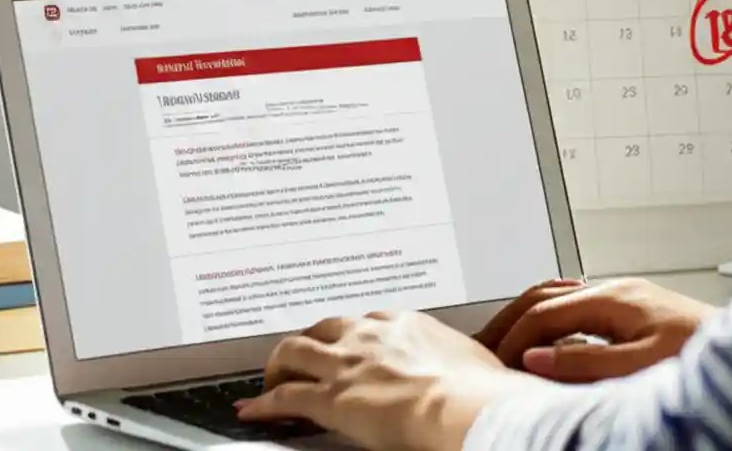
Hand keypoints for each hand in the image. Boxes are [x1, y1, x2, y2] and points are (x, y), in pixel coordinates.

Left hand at [234, 311, 547, 450]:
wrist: (461, 407)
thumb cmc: (478, 390)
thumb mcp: (474, 361)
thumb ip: (461, 362)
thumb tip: (478, 373)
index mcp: (407, 325)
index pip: (369, 321)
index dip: (355, 333)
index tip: (352, 342)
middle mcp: (371, 336)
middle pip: (326, 327)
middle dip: (312, 339)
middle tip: (303, 354)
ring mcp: (347, 364)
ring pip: (296, 352)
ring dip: (280, 364)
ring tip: (271, 375)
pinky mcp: (330, 398)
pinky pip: (285, 397)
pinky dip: (264, 404)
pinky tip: (253, 410)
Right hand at [478, 278, 718, 382]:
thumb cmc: (702, 351)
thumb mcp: (637, 364)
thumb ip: (584, 362)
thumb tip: (536, 358)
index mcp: (612, 297)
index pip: (544, 313)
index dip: (516, 338)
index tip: (497, 360)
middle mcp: (618, 289)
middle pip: (550, 301)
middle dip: (521, 328)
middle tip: (499, 354)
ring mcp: (629, 297)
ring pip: (568, 305)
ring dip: (542, 328)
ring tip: (524, 354)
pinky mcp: (640, 309)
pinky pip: (587, 313)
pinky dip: (565, 330)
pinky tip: (565, 350)